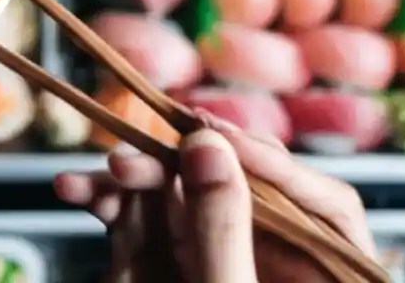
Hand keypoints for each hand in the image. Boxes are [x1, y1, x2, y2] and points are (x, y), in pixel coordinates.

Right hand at [54, 121, 375, 282]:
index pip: (324, 206)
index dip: (268, 162)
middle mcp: (281, 274)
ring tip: (81, 185)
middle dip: (179, 171)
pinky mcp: (178, 276)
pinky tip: (80, 198)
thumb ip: (223, 229)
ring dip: (133, 186)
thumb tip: (210, 146)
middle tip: (124, 161)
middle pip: (249, 198)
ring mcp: (227, 275)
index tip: (209, 135)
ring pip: (192, 210)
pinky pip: (154, 235)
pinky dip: (116, 214)